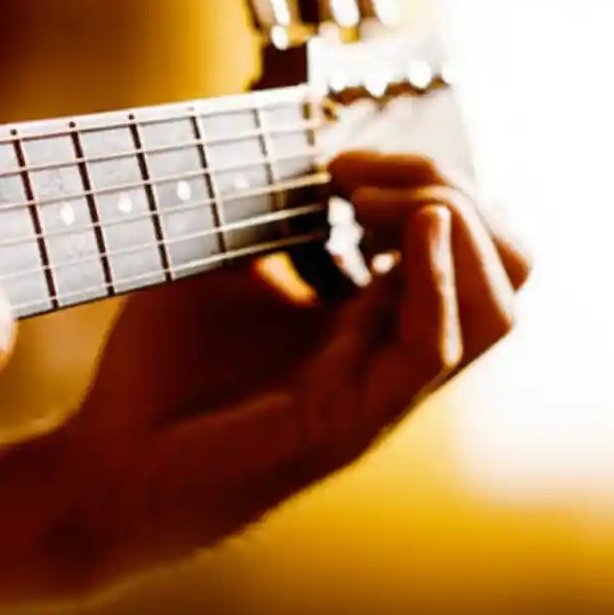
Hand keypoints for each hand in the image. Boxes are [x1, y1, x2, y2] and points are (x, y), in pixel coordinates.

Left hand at [49, 151, 531, 581]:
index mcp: (368, 317)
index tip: (336, 162)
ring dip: (453, 226)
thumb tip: (309, 151)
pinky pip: (435, 349)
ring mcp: (378, 391)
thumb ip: (273, 213)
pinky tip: (409, 226)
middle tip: (353, 176)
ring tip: (363, 201)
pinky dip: (439, 279)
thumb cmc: (156, 372)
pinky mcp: (349, 422)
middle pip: (504, 263)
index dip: (422, 177)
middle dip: (452, 189)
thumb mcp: (218, 265)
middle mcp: (389, 353)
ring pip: (495, 308)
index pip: (464, 239)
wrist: (109, 463)